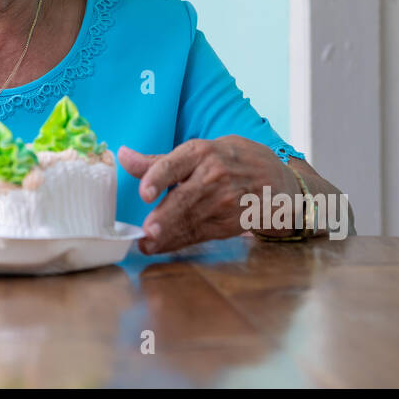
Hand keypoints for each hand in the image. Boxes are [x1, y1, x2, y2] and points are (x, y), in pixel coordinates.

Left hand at [117, 137, 297, 254]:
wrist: (277, 179)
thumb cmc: (228, 160)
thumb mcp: (199, 151)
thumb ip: (159, 161)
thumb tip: (122, 156)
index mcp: (202, 152)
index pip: (176, 163)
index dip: (159, 177)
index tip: (144, 192)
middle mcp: (215, 175)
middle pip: (185, 197)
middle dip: (166, 216)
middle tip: (148, 231)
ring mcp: (227, 201)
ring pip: (192, 220)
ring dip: (167, 235)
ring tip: (147, 244)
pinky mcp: (232, 222)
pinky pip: (201, 234)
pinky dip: (180, 242)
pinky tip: (162, 246)